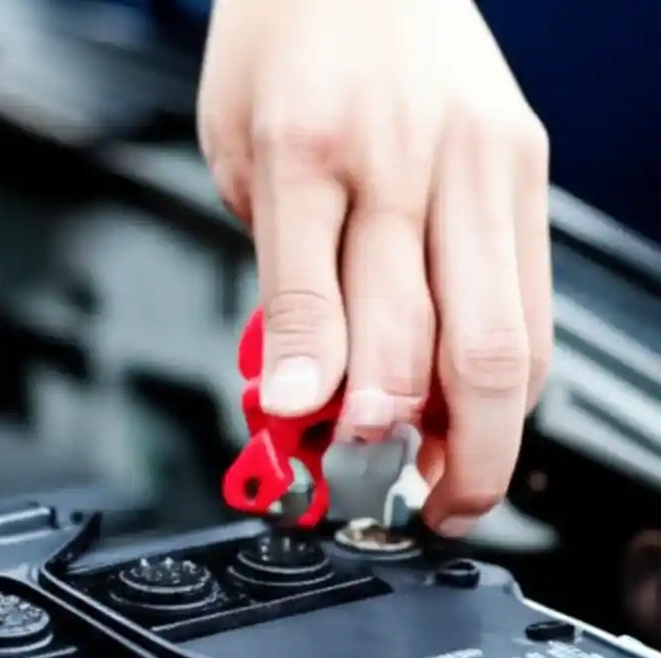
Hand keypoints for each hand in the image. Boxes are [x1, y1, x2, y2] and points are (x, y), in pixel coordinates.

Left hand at [198, 0, 551, 535]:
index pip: (319, 305)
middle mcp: (407, 159)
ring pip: (507, 337)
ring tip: (446, 487)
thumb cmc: (283, 41)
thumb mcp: (233, 146)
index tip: (308, 460)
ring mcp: (481, 161)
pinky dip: (508, 376)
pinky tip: (475, 413)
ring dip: (482, 437)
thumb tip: (297, 379)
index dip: (320, 404)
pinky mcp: (524, 164)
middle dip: (420, 451)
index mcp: (305, 150)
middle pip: (442, 344)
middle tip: (391, 503)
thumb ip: (274, 266)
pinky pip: (532, 297)